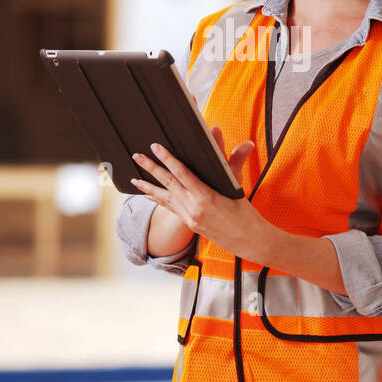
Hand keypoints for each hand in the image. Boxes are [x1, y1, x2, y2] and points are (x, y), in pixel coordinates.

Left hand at [130, 127, 269, 258]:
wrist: (247, 240)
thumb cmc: (245, 214)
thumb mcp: (238, 185)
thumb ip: (234, 160)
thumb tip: (242, 141)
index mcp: (206, 196)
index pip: (181, 173)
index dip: (167, 158)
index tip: (156, 147)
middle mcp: (193, 208)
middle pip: (168, 183)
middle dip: (151, 168)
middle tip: (138, 156)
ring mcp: (189, 217)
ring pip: (165, 197)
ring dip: (148, 186)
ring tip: (134, 178)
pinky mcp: (189, 223)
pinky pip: (170, 208)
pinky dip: (158, 200)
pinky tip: (148, 195)